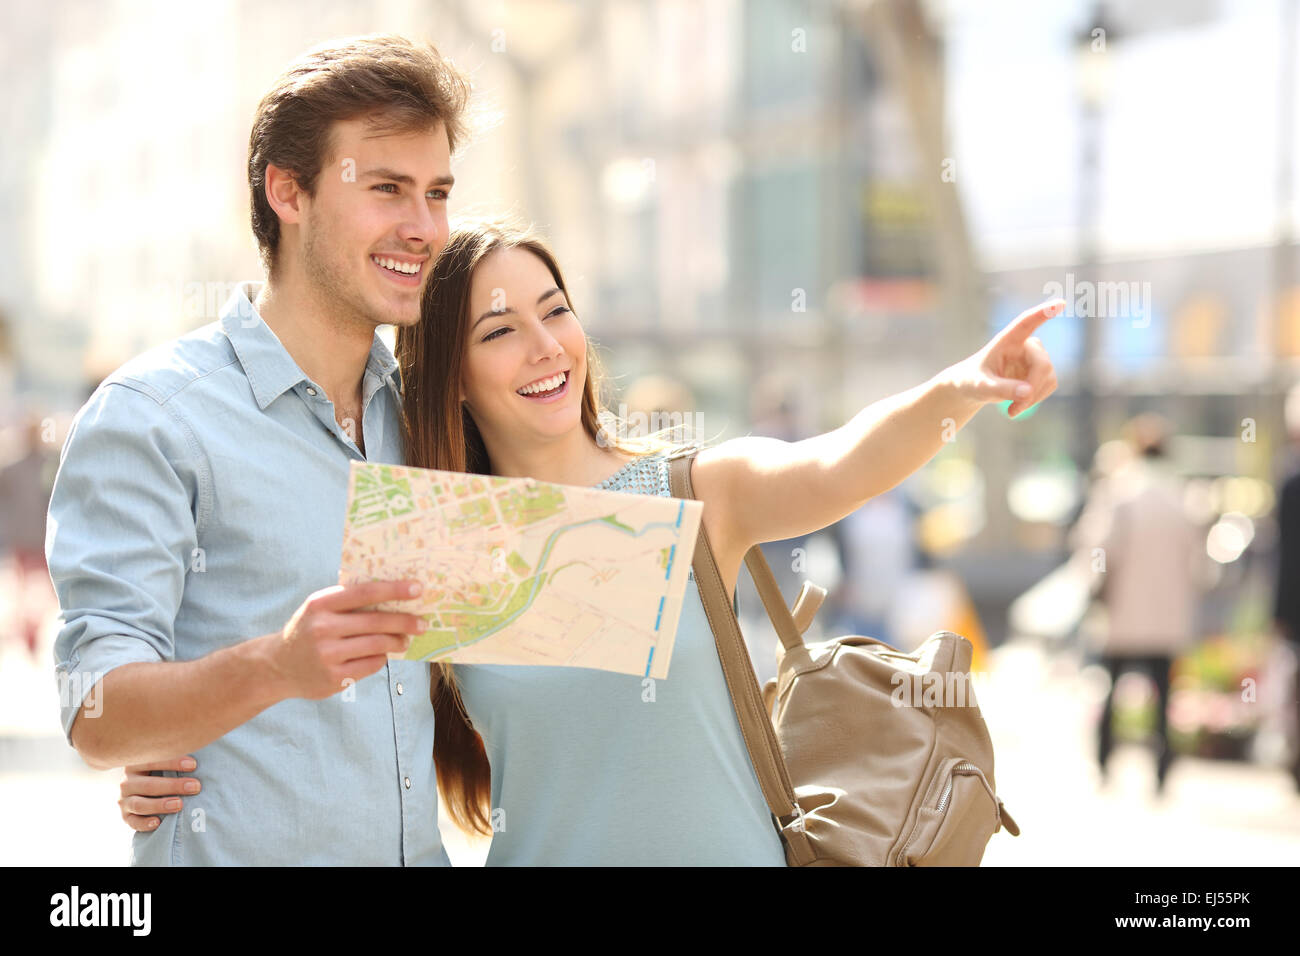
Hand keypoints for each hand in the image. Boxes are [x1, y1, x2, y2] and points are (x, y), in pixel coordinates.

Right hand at [119, 755, 199, 831]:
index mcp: (136, 764)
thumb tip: (201, 743)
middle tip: (195, 787)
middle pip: (149, 785)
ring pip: (139, 804)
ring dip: (160, 805)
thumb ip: (177, 755)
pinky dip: (144, 824)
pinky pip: (133, 822)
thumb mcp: (166, 762)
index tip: (194, 765)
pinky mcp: (126, 817)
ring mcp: (124, 800)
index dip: (173, 762)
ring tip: (179, 804)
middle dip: (173, 786)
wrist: (146, 792)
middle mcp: (127, 782)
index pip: (152, 761)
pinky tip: (158, 823)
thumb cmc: (164, 772)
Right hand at [268, 580, 427, 700]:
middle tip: (422, 622)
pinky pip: (371, 665)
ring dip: (397, 641)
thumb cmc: (308, 630)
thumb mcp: (319, 608)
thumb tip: (395, 593)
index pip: (365, 592)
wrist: (276, 666)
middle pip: (376, 622)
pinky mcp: (334, 678)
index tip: (417, 588)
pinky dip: (381, 658)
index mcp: (320, 604)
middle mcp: (323, 628)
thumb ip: (348, 600)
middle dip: (405, 621)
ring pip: (377, 645)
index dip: (394, 590)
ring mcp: (328, 655)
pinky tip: (382, 654)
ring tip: (405, 640)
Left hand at [937, 298, 1062, 417]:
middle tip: (1016, 407)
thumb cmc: (973, 381)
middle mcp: (1026, 345)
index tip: (1060, 303)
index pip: (1026, 323)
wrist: (976, 388)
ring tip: (1012, 409)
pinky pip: (1050, 386)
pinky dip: (1036, 399)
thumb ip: (1002, 389)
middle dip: (1033, 389)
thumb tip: (1028, 392)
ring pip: (1049, 377)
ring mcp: (1036, 357)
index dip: (1043, 313)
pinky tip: (1019, 405)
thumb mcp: (981, 387)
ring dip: (1033, 398)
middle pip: (1043, 364)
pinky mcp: (1042, 371)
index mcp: (1007, 340)